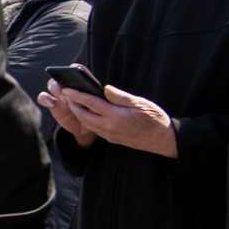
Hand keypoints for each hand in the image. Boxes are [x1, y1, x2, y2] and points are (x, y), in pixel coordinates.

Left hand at [45, 82, 177, 155]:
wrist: (162, 139)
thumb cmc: (155, 118)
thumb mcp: (140, 103)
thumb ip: (120, 96)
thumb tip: (105, 88)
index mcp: (116, 116)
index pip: (91, 104)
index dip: (77, 95)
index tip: (67, 89)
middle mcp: (109, 127)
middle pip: (83, 115)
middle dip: (72, 105)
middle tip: (66, 95)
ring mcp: (109, 135)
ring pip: (87, 124)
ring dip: (78, 113)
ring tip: (73, 102)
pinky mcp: (111, 139)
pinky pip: (94, 129)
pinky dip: (87, 120)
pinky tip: (87, 113)